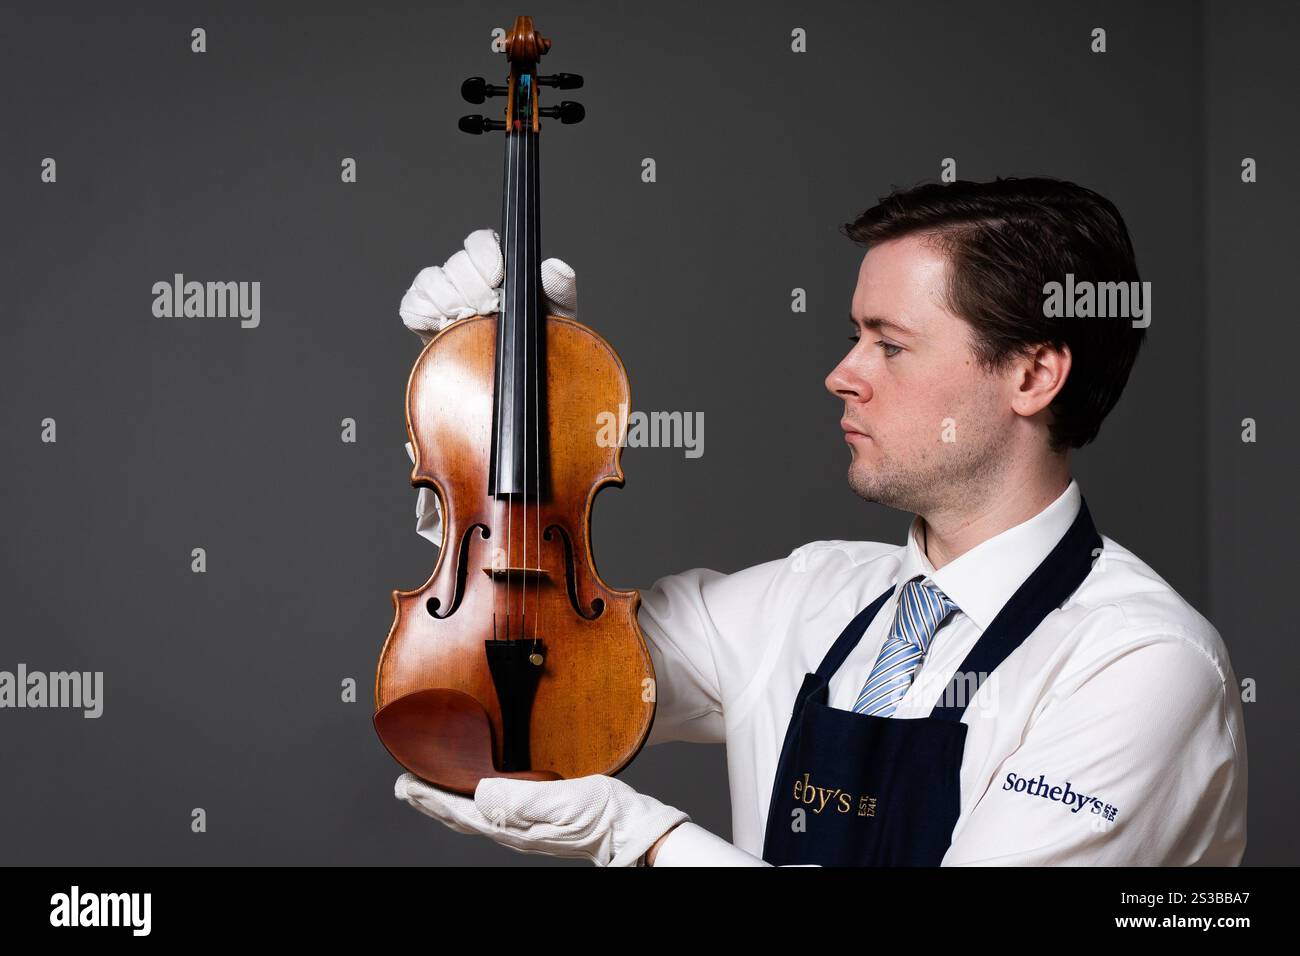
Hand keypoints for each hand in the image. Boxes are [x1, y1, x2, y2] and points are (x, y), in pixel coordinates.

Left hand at [395, 771, 688, 866]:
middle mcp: (512, 830)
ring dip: (446, 802)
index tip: (404, 782)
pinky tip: (474, 795)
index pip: (459, 810)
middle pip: (459, 816)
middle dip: (429, 800)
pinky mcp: (536, 823)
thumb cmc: (604, 815)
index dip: (429, 796)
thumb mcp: (564, 801)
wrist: (631, 831)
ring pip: (472, 815)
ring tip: (427, 790)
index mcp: (512, 826)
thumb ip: (522, 800)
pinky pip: (492, 813)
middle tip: (403, 786)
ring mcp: (523, 830)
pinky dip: (470, 802)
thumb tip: (480, 794)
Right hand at [398, 227, 577, 344]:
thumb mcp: (556, 315)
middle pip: (456, 262)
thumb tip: (556, 267)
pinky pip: (412, 306)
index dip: (484, 255)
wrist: (516, 378)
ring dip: (450, 301)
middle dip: (473, 287)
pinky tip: (447, 329)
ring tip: (469, 322)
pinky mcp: (423, 318)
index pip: (479, 241)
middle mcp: (465, 275)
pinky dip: (426, 315)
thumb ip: (558, 289)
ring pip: (430, 280)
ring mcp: (442, 296)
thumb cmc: (537, 339)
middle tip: (489, 310)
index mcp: (496, 265)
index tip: (498, 278)